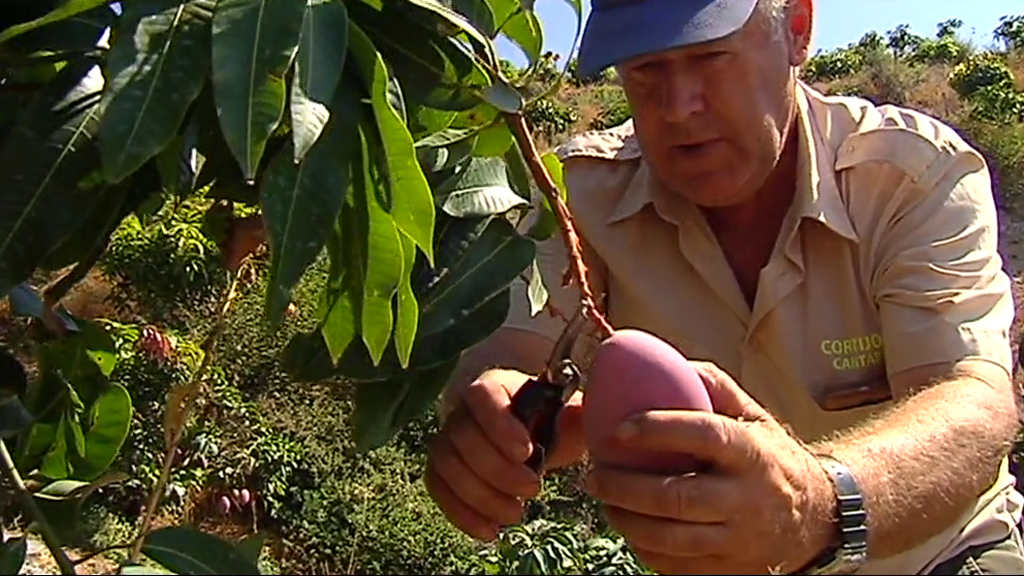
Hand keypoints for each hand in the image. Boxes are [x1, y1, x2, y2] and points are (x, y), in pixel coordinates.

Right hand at [425, 368, 585, 540]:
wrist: (538, 441)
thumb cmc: (553, 423)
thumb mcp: (570, 415)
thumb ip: (575, 413)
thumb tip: (578, 412)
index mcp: (493, 386)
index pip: (482, 395)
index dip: (499, 424)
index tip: (527, 452)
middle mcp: (463, 409)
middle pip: (463, 436)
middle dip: (497, 470)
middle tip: (533, 490)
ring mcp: (447, 439)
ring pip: (448, 465)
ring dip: (481, 496)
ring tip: (516, 515)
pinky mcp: (441, 469)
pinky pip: (438, 489)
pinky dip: (461, 513)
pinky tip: (489, 532)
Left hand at [585, 361, 837, 573]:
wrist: (817, 519)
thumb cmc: (770, 458)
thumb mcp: (755, 417)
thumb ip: (716, 387)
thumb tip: (670, 360)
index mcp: (754, 454)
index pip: (705, 435)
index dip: (660, 429)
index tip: (619, 427)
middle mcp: (749, 500)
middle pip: (678, 497)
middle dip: (626, 487)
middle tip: (594, 473)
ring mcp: (740, 540)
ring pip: (672, 538)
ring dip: (627, 519)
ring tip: (603, 499)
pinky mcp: (729, 571)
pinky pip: (676, 564)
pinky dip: (644, 546)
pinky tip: (627, 524)